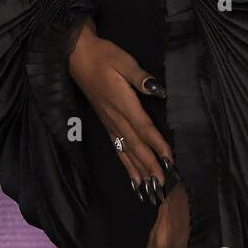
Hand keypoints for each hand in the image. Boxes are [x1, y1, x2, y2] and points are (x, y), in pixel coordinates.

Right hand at [67, 17, 172, 203]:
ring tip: (149, 191)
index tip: (170, 162)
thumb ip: (141, 77)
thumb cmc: (103, 56)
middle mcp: (116, 118)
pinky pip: (117, 149)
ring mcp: (109, 123)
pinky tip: (133, 179)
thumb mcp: (124, 61)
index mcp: (123, 103)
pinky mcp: (106, 123)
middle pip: (136, 146)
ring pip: (126, 152)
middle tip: (162, 187)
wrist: (77, 56)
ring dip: (138, 172)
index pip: (144, 128)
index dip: (158, 146)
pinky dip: (126, 166)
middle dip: (150, 168)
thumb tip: (158, 89)